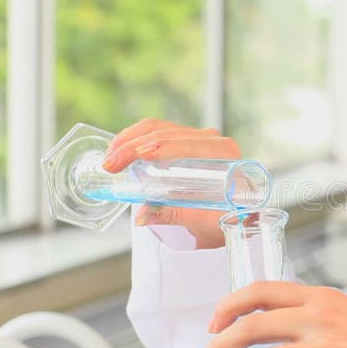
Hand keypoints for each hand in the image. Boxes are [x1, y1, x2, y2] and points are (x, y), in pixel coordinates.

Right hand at [103, 118, 241, 248]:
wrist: (237, 214)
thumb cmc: (227, 216)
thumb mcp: (202, 220)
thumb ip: (174, 215)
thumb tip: (141, 216)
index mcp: (224, 153)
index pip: (188, 143)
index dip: (160, 147)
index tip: (135, 156)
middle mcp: (213, 139)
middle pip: (167, 133)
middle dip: (133, 146)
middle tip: (109, 165)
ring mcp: (199, 137)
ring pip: (158, 127)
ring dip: (129, 139)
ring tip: (109, 158)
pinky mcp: (186, 139)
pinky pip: (157, 131)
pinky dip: (135, 138)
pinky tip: (120, 150)